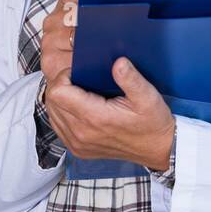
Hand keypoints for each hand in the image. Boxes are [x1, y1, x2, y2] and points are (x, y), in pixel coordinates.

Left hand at [38, 0, 173, 169]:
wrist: (159, 150)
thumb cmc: (154, 123)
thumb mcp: (148, 97)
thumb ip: (131, 78)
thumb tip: (118, 61)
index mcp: (94, 118)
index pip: (58, 92)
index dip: (63, 75)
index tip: (79, 70)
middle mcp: (80, 133)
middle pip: (51, 100)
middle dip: (61, 84)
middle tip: (80, 76)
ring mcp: (77, 143)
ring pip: (51, 113)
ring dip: (60, 98)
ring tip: (79, 89)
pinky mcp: (78, 149)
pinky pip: (58, 125)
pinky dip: (62, 112)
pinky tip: (78, 104)